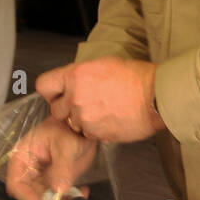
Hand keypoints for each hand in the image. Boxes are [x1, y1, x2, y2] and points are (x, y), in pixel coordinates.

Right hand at [6, 116, 96, 199]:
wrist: (80, 128)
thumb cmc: (66, 129)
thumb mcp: (64, 145)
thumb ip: (62, 166)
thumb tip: (59, 189)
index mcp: (22, 160)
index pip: (15, 184)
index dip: (25, 197)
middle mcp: (30, 173)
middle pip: (30, 197)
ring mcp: (43, 180)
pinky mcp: (56, 183)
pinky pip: (60, 197)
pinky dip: (71, 198)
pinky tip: (83, 193)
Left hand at [36, 57, 166, 142]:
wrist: (156, 95)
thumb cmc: (136, 77)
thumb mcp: (103, 64)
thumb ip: (82, 76)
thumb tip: (72, 83)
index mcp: (75, 75)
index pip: (44, 85)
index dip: (51, 92)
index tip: (58, 94)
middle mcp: (75, 97)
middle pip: (55, 110)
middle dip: (67, 110)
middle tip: (84, 106)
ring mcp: (84, 117)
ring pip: (72, 125)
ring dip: (82, 122)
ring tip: (102, 113)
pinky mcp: (96, 134)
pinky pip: (88, 135)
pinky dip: (96, 131)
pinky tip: (111, 121)